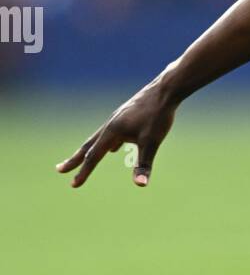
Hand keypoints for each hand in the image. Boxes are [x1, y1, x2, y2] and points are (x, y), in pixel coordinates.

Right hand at [55, 78, 177, 188]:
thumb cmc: (158, 116)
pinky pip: (111, 134)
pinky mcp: (126, 116)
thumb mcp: (152, 142)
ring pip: (99, 139)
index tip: (73, 184)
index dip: (83, 172)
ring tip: (81, 159)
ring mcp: (117, 119)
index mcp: (112, 131)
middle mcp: (110, 124)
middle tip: (59, 170)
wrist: (165, 90)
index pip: (93, 156)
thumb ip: (144, 164)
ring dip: (89, 150)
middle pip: (88, 146)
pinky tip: (114, 148)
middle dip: (74, 160)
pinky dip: (106, 144)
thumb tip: (140, 185)